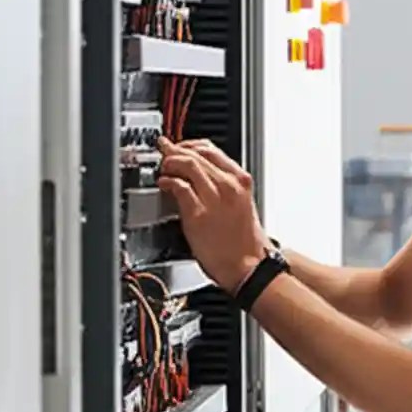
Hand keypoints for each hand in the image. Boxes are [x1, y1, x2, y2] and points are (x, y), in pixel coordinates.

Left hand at [157, 136, 270, 291]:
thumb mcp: (242, 203)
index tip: (180, 147)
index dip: (189, 145)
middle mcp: (229, 185)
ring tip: (163, 169)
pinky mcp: (198, 214)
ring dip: (170, 163)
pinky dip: (168, 181)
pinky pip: (179, 187)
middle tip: (164, 154)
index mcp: (241, 180)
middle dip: (175, 151)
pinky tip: (164, 184)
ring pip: (187, 165)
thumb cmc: (245, 241)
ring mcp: (214, 198)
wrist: (248, 266)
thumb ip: (223, 186)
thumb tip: (200, 176)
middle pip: (196, 154)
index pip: (211, 149)